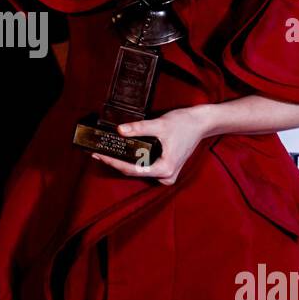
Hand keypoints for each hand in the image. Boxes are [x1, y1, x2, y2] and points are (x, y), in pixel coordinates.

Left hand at [88, 109, 205, 185]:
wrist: (201, 123)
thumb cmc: (185, 124)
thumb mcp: (160, 124)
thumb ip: (139, 128)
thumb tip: (120, 130)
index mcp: (165, 169)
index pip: (133, 170)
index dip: (114, 163)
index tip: (100, 156)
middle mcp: (167, 176)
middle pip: (134, 173)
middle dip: (116, 163)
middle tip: (97, 153)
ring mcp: (167, 175)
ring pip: (139, 172)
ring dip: (123, 163)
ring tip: (105, 153)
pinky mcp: (166, 170)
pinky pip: (145, 169)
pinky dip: (134, 162)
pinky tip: (122, 154)